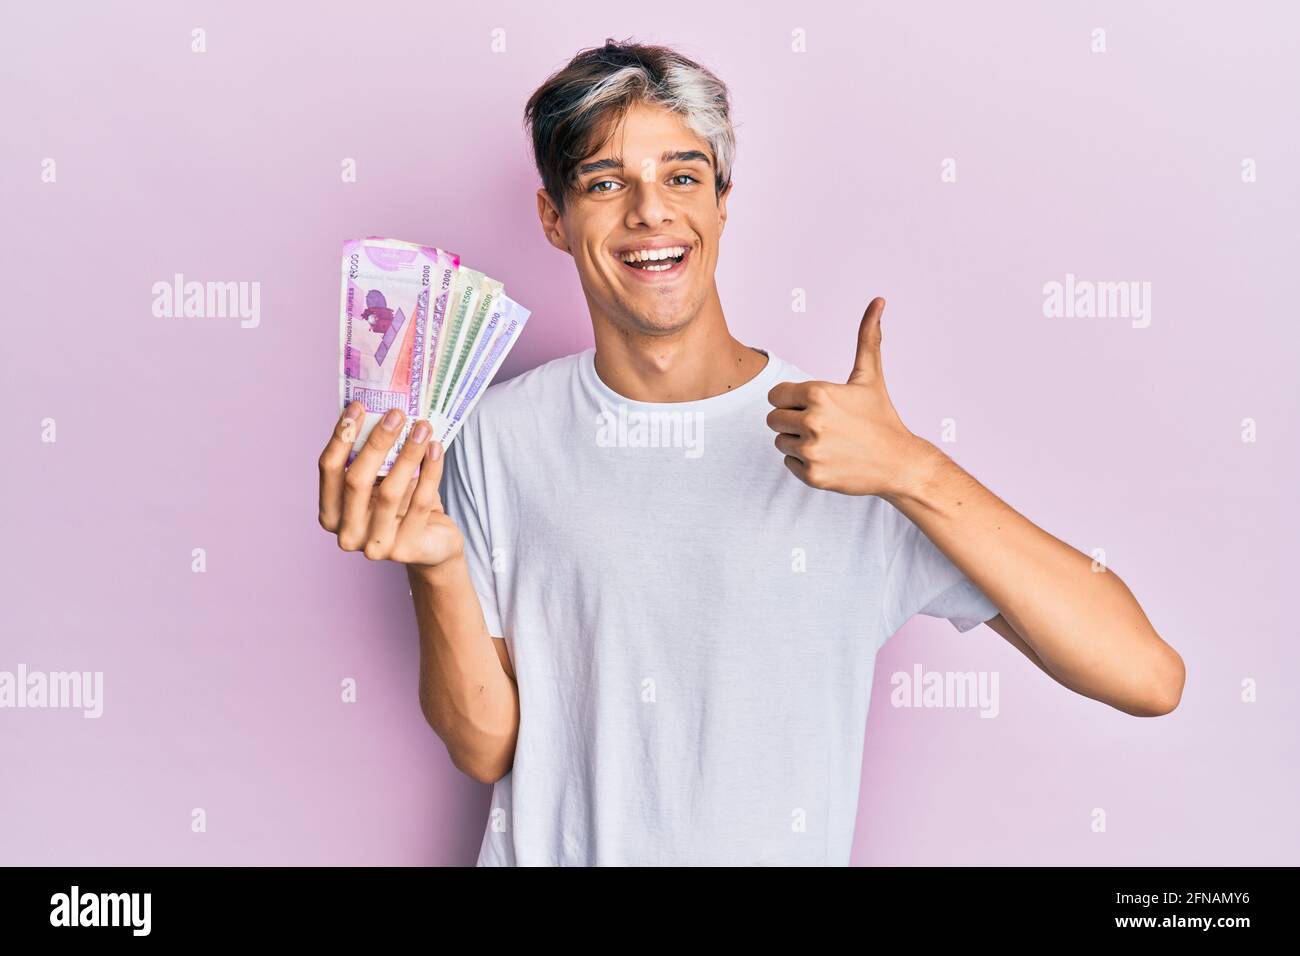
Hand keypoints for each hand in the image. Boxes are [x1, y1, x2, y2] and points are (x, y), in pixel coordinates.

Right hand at [318, 402, 464, 567]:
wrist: (433, 543)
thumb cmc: (402, 504)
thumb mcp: (381, 481)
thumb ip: (372, 456)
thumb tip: (379, 409)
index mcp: (331, 513)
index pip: (329, 469)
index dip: (342, 436)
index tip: (358, 405)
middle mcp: (347, 533)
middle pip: (356, 480)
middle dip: (377, 442)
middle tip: (397, 413)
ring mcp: (375, 546)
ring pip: (390, 492)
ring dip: (408, 454)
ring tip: (423, 427)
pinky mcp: (406, 549)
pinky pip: (420, 503)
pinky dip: (430, 472)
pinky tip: (436, 450)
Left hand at [765, 297, 935, 496]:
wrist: (899, 463)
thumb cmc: (882, 416)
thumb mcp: (870, 377)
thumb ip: (867, 338)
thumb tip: (878, 301)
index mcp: (818, 393)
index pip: (776, 395)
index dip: (792, 400)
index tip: (815, 406)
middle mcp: (811, 421)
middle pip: (773, 419)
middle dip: (793, 420)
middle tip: (823, 425)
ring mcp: (811, 450)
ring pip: (780, 441)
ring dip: (797, 441)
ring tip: (828, 441)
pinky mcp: (812, 475)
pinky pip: (788, 463)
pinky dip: (804, 462)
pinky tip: (830, 458)